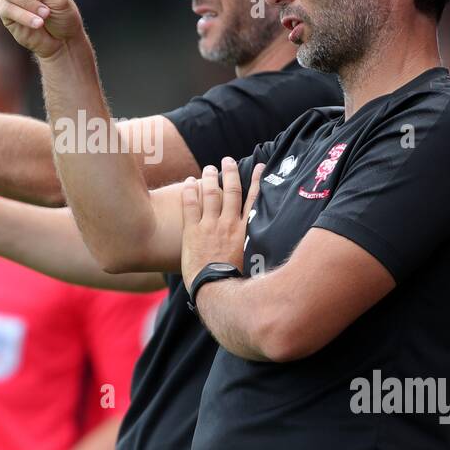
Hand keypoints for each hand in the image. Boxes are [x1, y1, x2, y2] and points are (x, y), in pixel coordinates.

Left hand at [180, 157, 263, 288]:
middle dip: (230, 173)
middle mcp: (228, 224)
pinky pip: (189, 206)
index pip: (252, 200)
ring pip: (210, 194)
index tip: (258, 167)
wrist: (213, 288)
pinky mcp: (192, 231)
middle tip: (228, 160)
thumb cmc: (233, 280)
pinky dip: (189, 191)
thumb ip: (253, 246)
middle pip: (231, 191)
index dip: (255, 181)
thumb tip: (261, 244)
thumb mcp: (250, 260)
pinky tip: (189, 181)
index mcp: (244, 231)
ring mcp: (209, 226)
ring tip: (209, 168)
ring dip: (210, 178)